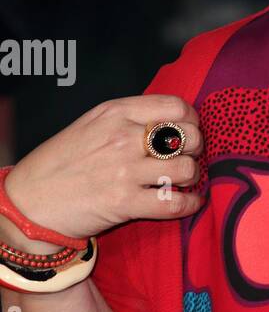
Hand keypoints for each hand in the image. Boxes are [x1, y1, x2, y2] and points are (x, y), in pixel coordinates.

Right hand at [2, 96, 204, 248]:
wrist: (30, 201)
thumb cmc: (61, 162)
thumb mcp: (91, 124)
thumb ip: (128, 118)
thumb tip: (171, 123)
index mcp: (115, 113)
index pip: (176, 107)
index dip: (192, 121)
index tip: (190, 131)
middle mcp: (123, 137)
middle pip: (188, 137)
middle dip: (195, 149)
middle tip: (187, 158)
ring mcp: (125, 170)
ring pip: (187, 169)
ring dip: (192, 177)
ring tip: (184, 181)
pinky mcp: (125, 202)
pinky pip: (175, 203)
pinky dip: (190, 204)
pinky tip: (190, 202)